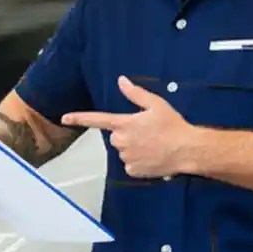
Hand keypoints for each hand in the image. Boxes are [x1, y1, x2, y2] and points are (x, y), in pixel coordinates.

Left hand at [60, 76, 196, 178]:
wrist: (188, 150)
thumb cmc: (173, 125)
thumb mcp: (156, 104)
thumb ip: (135, 94)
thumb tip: (121, 81)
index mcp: (124, 124)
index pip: (97, 119)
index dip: (79, 118)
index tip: (64, 118)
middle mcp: (121, 141)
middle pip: (115, 136)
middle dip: (126, 134)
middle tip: (147, 132)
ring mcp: (126, 157)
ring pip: (123, 150)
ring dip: (133, 148)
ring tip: (153, 145)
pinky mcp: (133, 171)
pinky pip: (130, 165)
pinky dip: (138, 161)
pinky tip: (152, 157)